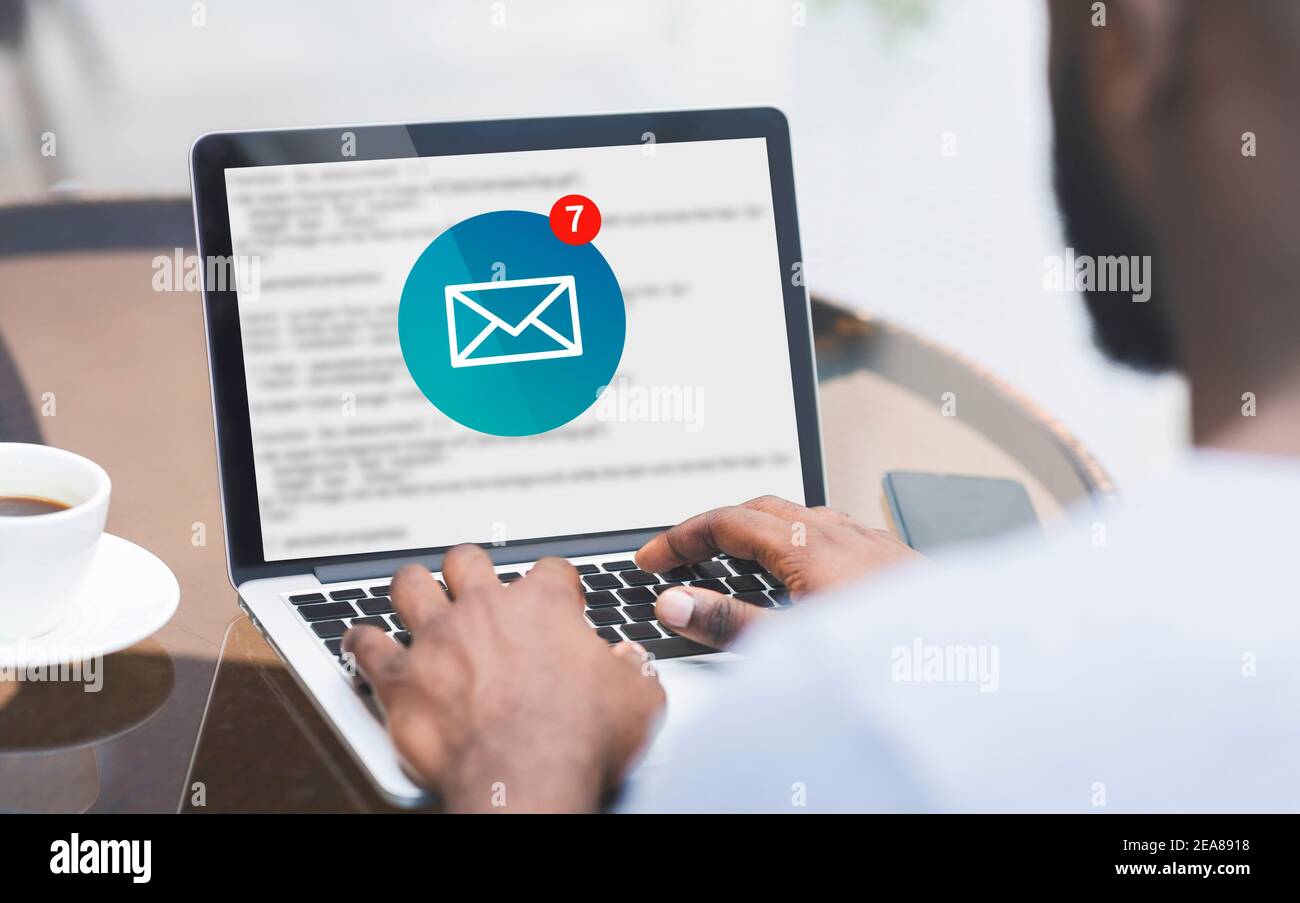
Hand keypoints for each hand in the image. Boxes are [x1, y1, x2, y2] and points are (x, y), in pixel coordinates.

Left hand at [342, 547, 664, 812]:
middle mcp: (485, 610)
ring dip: (412, 588)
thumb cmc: (578, 739)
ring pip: (411, 586)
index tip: (557, 599)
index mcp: (544, 606)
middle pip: (468, 562)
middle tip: (474, 585)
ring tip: (413, 591)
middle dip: (471, 570)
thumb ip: (632, 670)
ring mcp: (438, 639)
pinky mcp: (401, 678)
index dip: (555, 583)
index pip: (549, 571)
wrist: (525, 778)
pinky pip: (367, 644)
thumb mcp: (637, 700)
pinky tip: (360, 639)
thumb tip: (629, 662)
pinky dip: (361, 640)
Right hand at [635, 495, 921, 649]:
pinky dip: (792, 541)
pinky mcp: (888, 557)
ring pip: (796, 517)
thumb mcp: (792, 642)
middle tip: (680, 555)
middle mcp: (838, 530)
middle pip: (757, 510)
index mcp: (806, 544)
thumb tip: (673, 603)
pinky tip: (797, 572)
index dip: (679, 539)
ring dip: (753, 531)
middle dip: (712, 527)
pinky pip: (828, 531)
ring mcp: (867, 540)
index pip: (724, 523)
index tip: (651, 560)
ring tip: (729, 561)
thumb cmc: (893, 653)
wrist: (971, 656)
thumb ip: (727, 622)